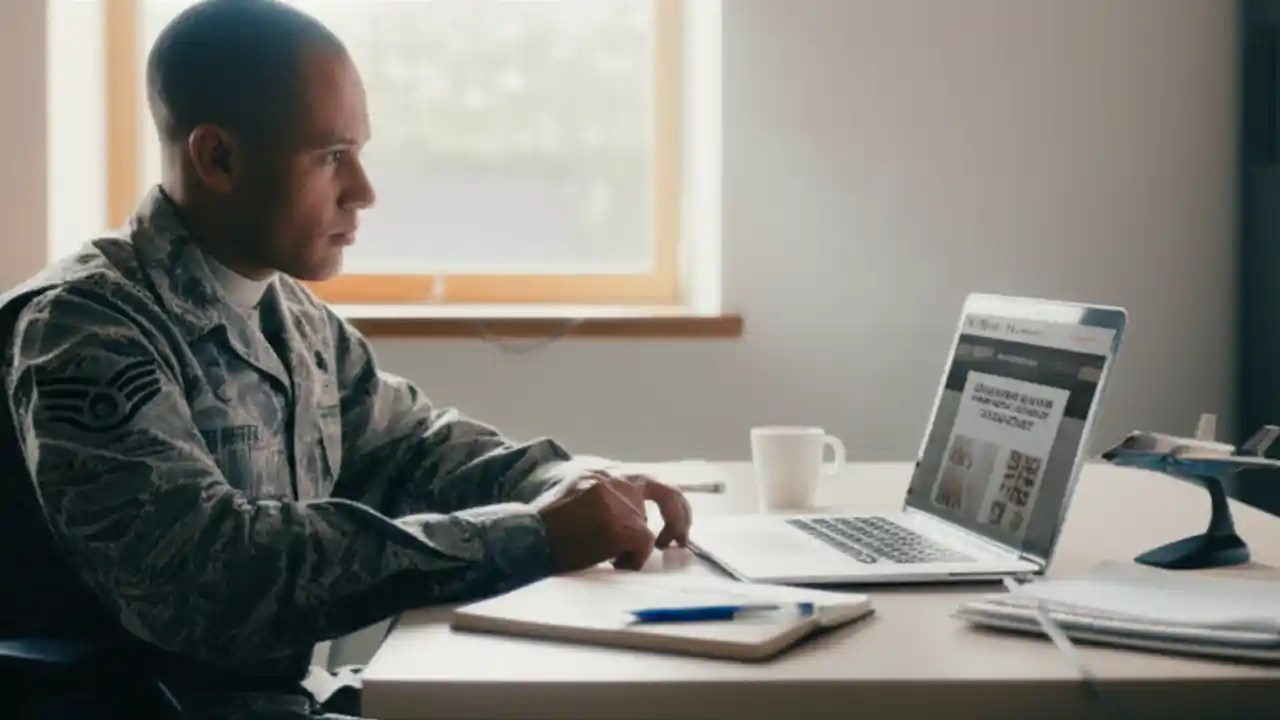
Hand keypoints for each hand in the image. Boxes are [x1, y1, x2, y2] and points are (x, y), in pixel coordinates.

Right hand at [534, 471, 692, 572]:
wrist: (527, 534)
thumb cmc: (546, 524)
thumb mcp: (576, 493)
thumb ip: (605, 496)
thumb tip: (636, 519)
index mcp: (604, 472)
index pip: (649, 481)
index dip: (667, 503)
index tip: (670, 523)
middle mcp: (616, 480)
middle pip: (667, 494)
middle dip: (679, 518)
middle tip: (679, 541)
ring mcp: (621, 503)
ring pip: (647, 531)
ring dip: (634, 549)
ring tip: (612, 559)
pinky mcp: (623, 526)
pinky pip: (643, 547)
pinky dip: (632, 561)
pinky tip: (612, 563)